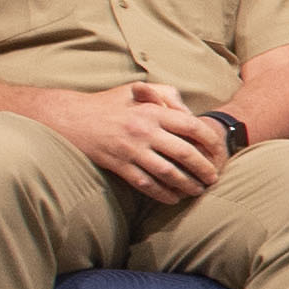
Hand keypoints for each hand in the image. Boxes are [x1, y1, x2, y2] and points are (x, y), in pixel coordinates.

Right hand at [52, 81, 225, 200]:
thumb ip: (164, 95)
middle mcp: (143, 130)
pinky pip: (146, 184)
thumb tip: (188, 111)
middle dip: (203, 168)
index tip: (218, 152)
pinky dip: (162, 193)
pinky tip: (173, 198)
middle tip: (214, 178)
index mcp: (151, 111)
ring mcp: (130, 149)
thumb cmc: (107, 104)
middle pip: (184, 153)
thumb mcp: (135, 90)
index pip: (190, 126)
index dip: (209, 140)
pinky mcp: (118, 165)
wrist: (70, 119)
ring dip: (186, 184)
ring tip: (197, 191)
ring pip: (167, 172)